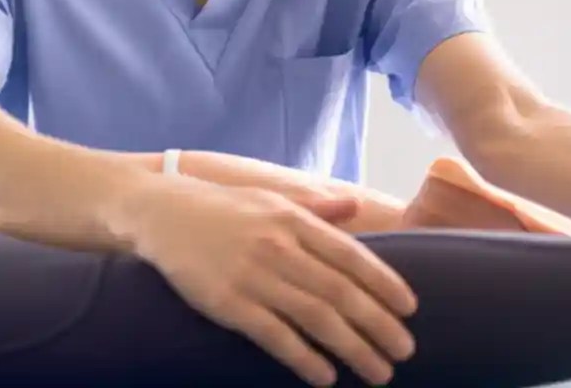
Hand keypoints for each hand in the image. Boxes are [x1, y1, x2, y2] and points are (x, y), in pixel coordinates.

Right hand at [111, 175, 417, 386]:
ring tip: (378, 371)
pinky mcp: (227, 303)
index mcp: (293, 220)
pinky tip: (325, 376)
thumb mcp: (270, 199)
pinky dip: (303, 358)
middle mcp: (279, 246)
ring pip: (315, 318)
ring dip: (352, 348)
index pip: (351, 255)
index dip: (384, 283)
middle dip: (378, 325)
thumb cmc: (221, 208)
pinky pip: (274, 336)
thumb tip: (356, 207)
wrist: (161, 212)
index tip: (410, 309)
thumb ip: (315, 209)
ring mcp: (253, 276)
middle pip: (340, 292)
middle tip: (405, 351)